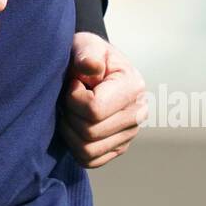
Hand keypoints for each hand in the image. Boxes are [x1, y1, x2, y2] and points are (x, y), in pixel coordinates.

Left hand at [56, 31, 146, 167]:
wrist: (92, 68)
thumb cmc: (87, 56)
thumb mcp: (86, 45)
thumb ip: (87, 53)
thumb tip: (91, 67)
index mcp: (133, 87)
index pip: (94, 109)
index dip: (73, 98)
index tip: (73, 83)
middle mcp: (137, 114)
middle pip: (89, 132)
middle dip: (70, 114)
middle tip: (68, 97)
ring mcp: (129, 134)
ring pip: (87, 150)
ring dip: (69, 131)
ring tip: (70, 110)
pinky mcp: (118, 147)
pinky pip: (89, 160)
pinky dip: (74, 146)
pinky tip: (73, 124)